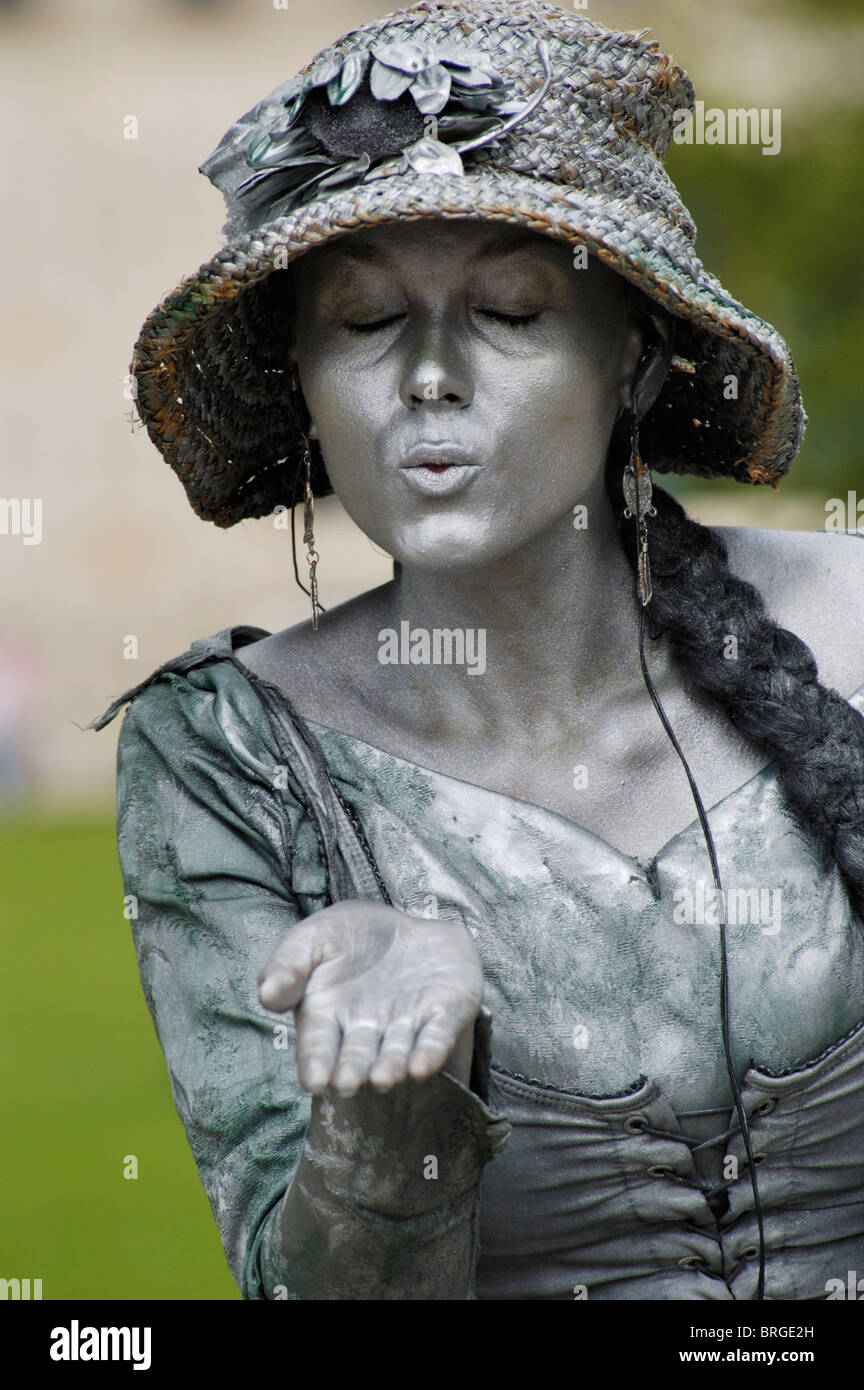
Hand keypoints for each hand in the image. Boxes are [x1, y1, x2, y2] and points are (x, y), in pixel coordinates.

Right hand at [258, 901, 482, 1097]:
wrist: (406, 922)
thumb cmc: (350, 936)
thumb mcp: (313, 937)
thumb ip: (288, 963)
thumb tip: (267, 995)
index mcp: (327, 1017)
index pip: (318, 1045)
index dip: (316, 1063)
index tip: (314, 1079)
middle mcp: (366, 1031)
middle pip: (358, 1056)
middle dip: (353, 1069)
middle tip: (348, 1082)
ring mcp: (406, 1025)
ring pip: (398, 1052)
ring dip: (392, 1066)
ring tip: (385, 1078)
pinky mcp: (443, 1015)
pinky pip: (437, 1036)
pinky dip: (430, 1051)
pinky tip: (423, 1066)